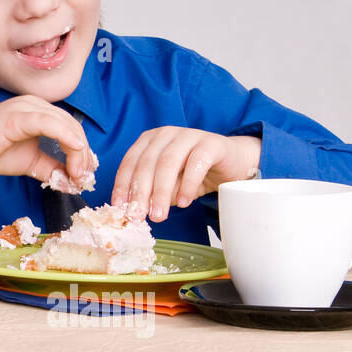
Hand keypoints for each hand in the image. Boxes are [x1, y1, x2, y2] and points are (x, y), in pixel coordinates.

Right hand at [0, 95, 96, 186]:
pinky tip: (75, 151)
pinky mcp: (18, 116)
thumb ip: (51, 168)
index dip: (82, 151)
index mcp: (37, 110)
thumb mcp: (29, 162)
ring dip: (78, 151)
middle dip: (84, 153)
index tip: (84, 174)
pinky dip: (67, 138)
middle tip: (84, 177)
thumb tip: (72, 181)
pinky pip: (50, 124)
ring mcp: (26, 107)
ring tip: (78, 174)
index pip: (70, 127)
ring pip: (65, 124)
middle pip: (72, 125)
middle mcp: (34, 104)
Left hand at [110, 127, 260, 221]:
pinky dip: (187, 185)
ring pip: (168, 163)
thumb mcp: (168, 185)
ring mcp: (188, 135)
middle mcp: (166, 134)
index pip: (130, 162)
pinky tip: (183, 202)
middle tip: (138, 216)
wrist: (232, 164)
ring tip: (158, 215)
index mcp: (149, 140)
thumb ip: (152, 193)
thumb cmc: (195, 173)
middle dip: (140, 193)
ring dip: (160, 192)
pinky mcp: (211, 143)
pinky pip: (196, 163)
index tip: (119, 208)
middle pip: (147, 163)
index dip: (122, 186)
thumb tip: (134, 212)